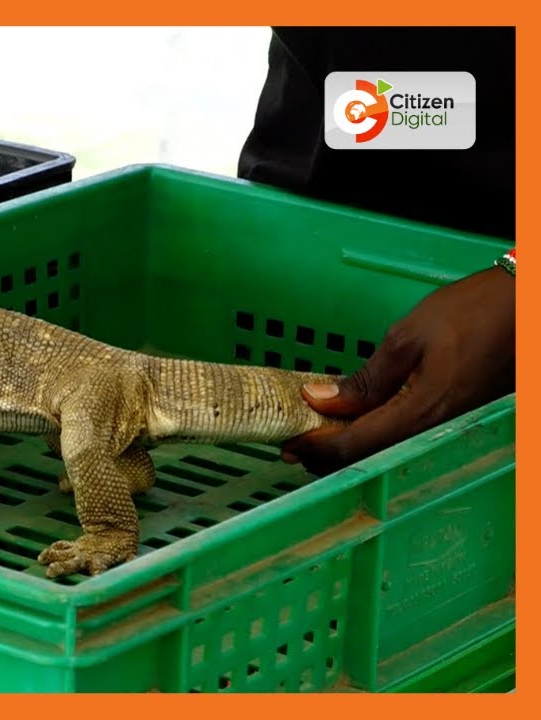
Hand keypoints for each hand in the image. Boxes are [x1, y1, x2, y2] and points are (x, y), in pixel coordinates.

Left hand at [281, 264, 514, 475]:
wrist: (529, 305)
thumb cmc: (474, 311)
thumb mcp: (407, 337)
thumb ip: (365, 378)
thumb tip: (320, 400)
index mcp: (422, 410)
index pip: (355, 446)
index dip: (317, 447)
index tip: (289, 442)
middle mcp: (437, 430)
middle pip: (371, 459)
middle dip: (328, 457)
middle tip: (295, 447)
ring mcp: (451, 428)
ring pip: (390, 452)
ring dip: (350, 450)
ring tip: (318, 438)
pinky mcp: (458, 419)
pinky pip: (409, 439)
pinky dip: (376, 438)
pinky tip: (359, 425)